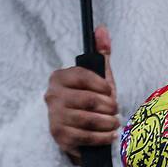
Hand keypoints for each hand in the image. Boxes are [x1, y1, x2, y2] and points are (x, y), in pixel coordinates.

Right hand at [44, 24, 118, 164]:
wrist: (81, 130)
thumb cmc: (91, 101)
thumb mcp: (99, 77)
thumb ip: (101, 54)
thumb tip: (101, 28)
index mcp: (59, 77)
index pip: (83, 76)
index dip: (103, 85)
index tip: (110, 91)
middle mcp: (52, 96)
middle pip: (89, 100)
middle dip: (109, 106)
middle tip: (115, 110)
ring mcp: (54, 117)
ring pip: (88, 119)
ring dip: (108, 122)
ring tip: (114, 123)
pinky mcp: (60, 137)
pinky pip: (86, 137)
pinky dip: (103, 137)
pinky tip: (110, 135)